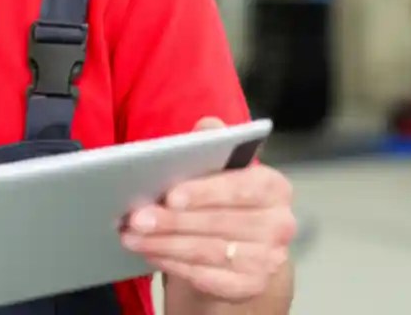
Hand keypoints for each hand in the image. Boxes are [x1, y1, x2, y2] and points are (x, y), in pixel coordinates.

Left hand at [121, 118, 296, 303]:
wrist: (239, 249)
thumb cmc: (221, 200)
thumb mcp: (217, 169)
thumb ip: (213, 145)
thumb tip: (208, 125)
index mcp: (274, 188)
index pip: (242, 187)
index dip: (205, 192)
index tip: (171, 195)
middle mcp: (279, 224)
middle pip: (218, 223)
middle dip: (171, 221)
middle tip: (135, 217)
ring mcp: (268, 259)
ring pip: (207, 251)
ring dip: (164, 243)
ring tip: (131, 235)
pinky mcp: (250, 285)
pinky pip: (205, 276)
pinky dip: (172, 263)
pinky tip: (149, 253)